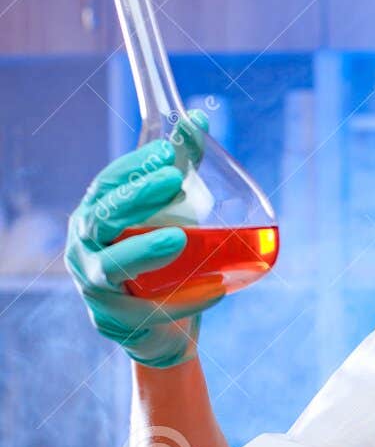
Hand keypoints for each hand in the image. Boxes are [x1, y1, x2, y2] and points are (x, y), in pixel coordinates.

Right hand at [64, 109, 221, 368]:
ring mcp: (95, 286)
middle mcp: (85, 247)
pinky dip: (186, 298)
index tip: (168, 151)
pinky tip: (217, 288)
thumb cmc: (161, 261)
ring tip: (180, 238)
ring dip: (145, 249)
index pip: (105, 184)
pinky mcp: (116, 320)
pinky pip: (150, 309)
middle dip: (137, 197)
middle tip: (174, 179)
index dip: (133, 167)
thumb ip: (181, 168)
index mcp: (94, 216)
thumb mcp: (169, 212)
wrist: (160, 328)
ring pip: (112, 266)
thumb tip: (199, 118)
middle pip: (102, 218)